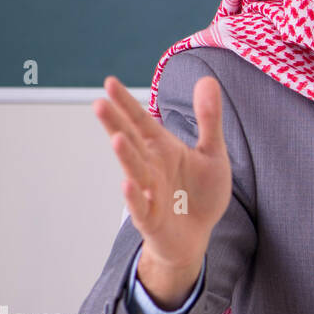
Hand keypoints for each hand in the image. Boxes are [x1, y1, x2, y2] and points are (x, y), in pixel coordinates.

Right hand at [93, 76, 231, 302]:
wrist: (199, 234)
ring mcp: (149, 193)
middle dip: (116, 124)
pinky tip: (128, 184)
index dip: (127, 104)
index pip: (142, 122)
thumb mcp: (213, 152)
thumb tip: (208, 79)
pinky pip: (141, 207)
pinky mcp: (152, 218)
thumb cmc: (200, 193)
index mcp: (163, 149)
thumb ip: (209, 118)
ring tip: (117, 138)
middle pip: (132, 143)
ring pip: (135, 172)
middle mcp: (151, 167)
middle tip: (100, 103)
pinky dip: (135, 196)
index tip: (110, 82)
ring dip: (126, 157)